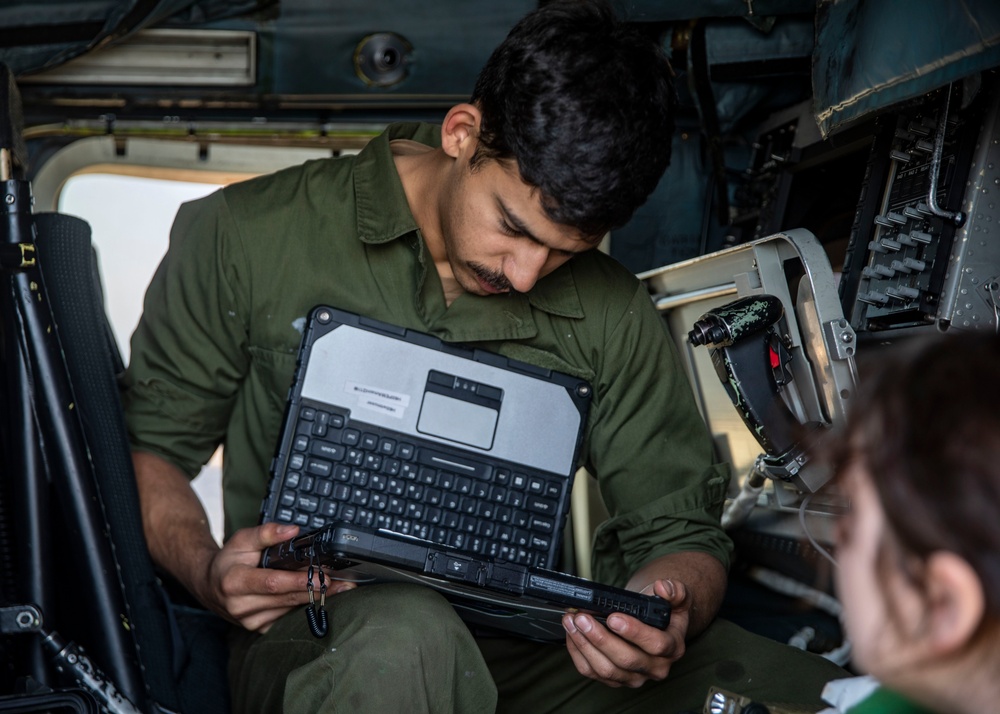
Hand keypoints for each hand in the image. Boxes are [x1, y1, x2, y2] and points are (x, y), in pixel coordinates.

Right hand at [198, 522, 356, 632]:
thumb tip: (293, 531)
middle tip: (344, 581)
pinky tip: (322, 599)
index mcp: (234, 582)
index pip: (272, 583)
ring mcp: (250, 621)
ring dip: (316, 599)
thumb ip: (267, 533)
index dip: (298, 580)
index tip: (323, 576)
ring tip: (341, 588)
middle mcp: (241, 606)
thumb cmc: (229, 561)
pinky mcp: (259, 629)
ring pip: (290, 610)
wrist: (209, 585)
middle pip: (286, 598)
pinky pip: (287, 619)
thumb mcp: (241, 540)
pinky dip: (305, 608)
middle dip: (317, 589)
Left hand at [561, 579, 689, 687]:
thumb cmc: (663, 611)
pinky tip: (571, 634)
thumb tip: (662, 587)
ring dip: (584, 645)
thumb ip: (674, 590)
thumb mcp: (677, 598)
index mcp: (673, 648)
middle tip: (582, 618)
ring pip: (606, 670)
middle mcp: (656, 668)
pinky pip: (593, 673)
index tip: (613, 617)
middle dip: (600, 638)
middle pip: (626, 660)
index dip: (634, 632)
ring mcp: (635, 677)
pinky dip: (578, 653)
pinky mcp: (616, 680)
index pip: (656, 645)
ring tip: (571, 622)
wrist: (655, 625)